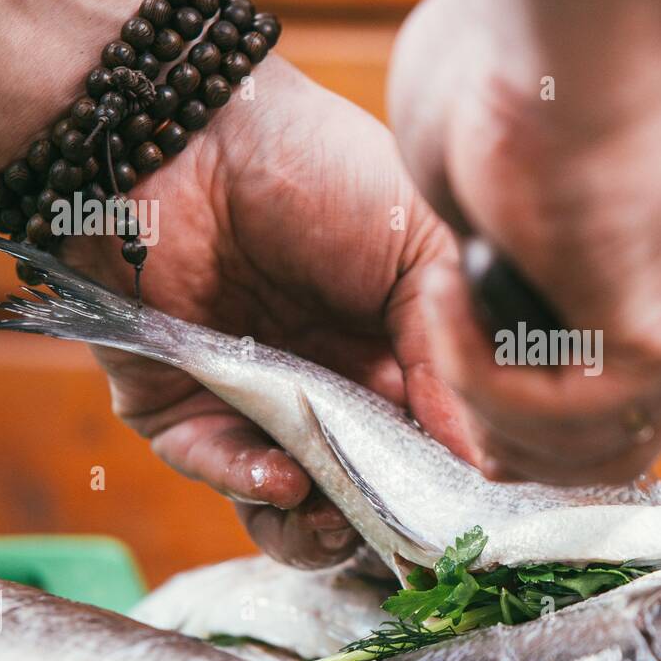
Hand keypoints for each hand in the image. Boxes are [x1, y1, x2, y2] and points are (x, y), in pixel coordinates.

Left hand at [67, 59, 474, 566]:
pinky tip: (281, 477)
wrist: (196, 133)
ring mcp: (253, 401)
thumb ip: (450, 352)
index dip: (441, 479)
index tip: (464, 504)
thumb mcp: (426, 253)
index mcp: (390, 355)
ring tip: (336, 518)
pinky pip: (213, 464)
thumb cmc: (322, 172)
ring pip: (287, 502)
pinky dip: (246, 482)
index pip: (423, 441)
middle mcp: (324, 387)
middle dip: (381, 516)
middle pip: (360, 484)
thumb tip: (481, 453)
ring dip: (315, 528)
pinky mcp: (179, 404)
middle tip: (398, 525)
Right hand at [387, 0, 660, 484]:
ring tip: (441, 297)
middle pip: (615, 454)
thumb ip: (514, 286)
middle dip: (508, 437)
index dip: (532, 428)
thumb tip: (490, 322)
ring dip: (480, 392)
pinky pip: (558, 412)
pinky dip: (479, 370)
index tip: (464, 392)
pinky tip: (449, 294)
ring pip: (584, 450)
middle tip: (443, 375)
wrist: (554, 26)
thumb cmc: (515, 76)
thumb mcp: (505, 208)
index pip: (627, 415)